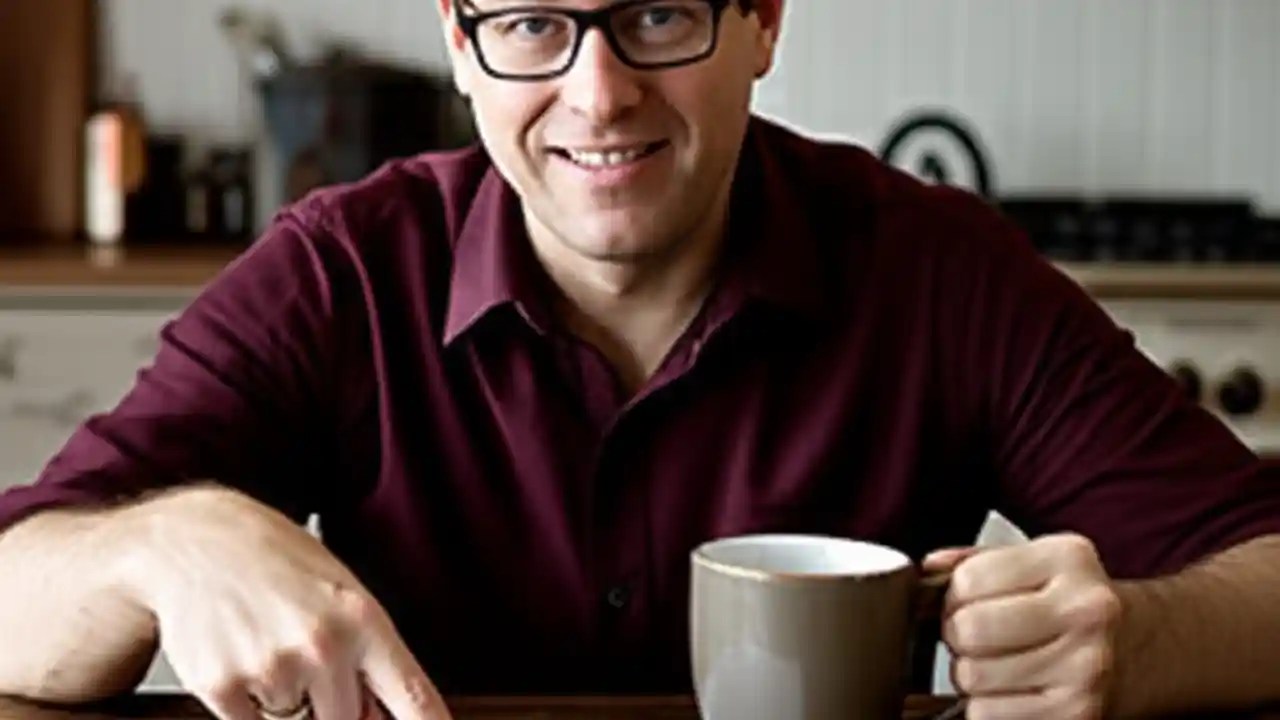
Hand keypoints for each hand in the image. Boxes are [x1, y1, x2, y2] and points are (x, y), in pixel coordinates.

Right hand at [119, 486, 452, 719]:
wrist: (197, 540)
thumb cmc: (277, 561)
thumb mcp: (340, 593)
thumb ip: (365, 656)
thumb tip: (377, 716)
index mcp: (363, 620)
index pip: (413, 696)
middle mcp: (323, 646)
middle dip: (330, 705)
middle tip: (306, 661)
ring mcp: (273, 668)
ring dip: (284, 699)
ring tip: (269, 646)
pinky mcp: (223, 687)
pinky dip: (245, 702)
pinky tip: (241, 654)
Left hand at [925, 533, 1121, 719]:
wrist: (1144, 648)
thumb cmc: (1076, 605)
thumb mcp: (1036, 563)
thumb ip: (976, 561)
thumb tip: (927, 570)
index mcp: (1068, 559)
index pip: (968, 580)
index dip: (952, 595)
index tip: (965, 602)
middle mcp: (1085, 611)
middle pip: (969, 629)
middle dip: (958, 635)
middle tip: (974, 636)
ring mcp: (1085, 666)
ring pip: (973, 677)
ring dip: (970, 674)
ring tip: (995, 663)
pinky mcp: (1077, 714)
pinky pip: (988, 715)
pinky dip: (985, 707)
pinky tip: (1010, 690)